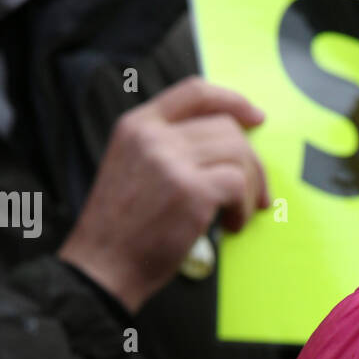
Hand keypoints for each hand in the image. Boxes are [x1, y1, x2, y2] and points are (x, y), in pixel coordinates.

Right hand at [57, 77, 269, 312]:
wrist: (102, 266)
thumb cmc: (122, 228)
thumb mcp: (132, 166)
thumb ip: (168, 147)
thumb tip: (226, 145)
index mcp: (137, 125)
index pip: (194, 92)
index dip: (232, 101)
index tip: (255, 118)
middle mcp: (153, 136)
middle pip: (225, 127)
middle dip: (251, 161)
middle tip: (255, 193)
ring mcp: (172, 162)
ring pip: (239, 155)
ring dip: (250, 188)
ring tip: (237, 214)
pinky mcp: (191, 192)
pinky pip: (239, 185)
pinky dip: (244, 208)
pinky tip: (231, 225)